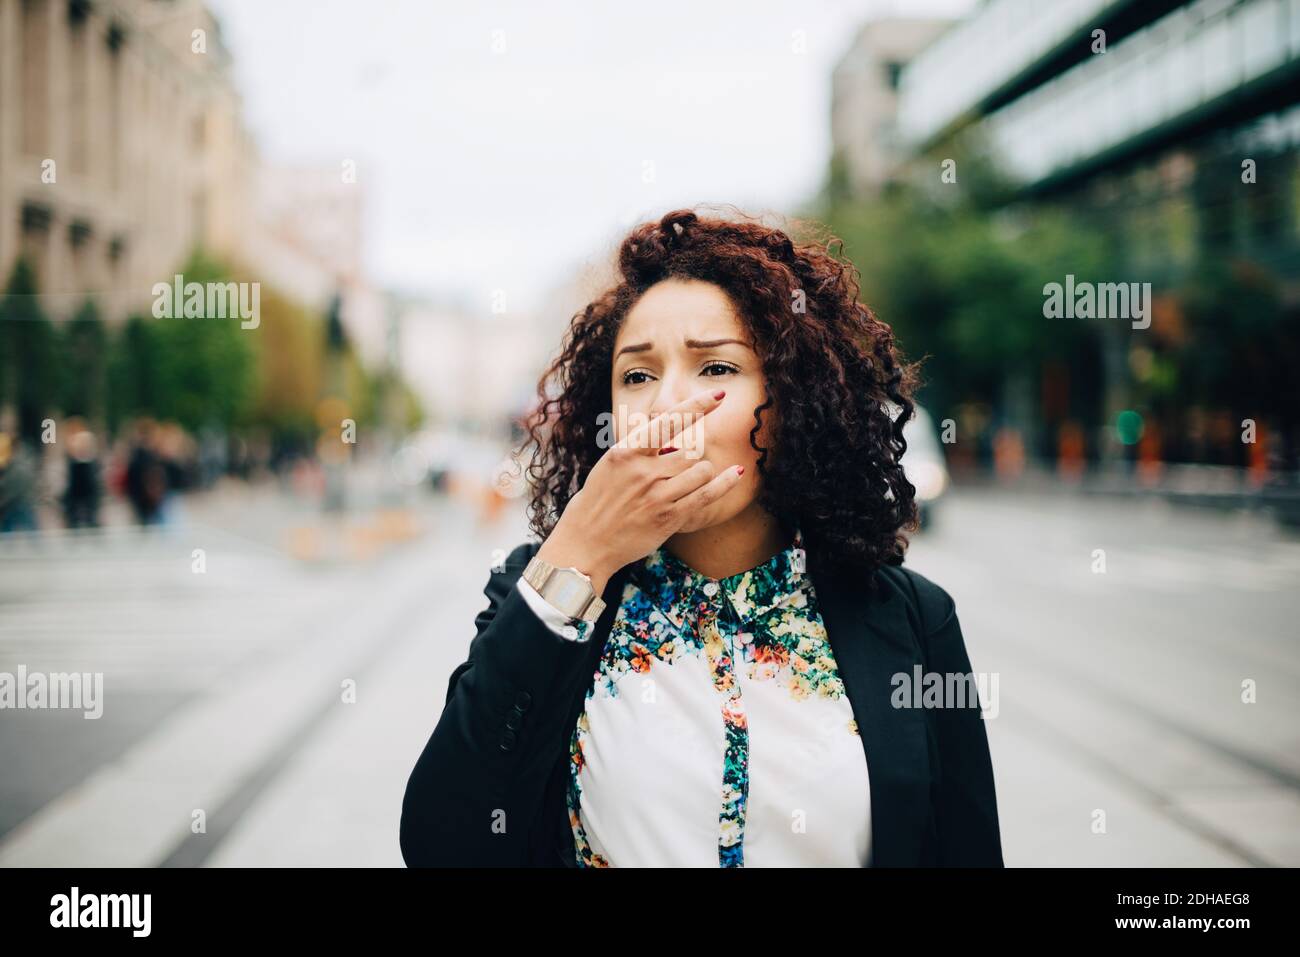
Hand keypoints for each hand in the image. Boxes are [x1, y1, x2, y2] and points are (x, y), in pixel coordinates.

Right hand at [535, 386, 745, 592]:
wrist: (585, 543)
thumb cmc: (597, 501)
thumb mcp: (611, 464)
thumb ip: (639, 446)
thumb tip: (667, 424)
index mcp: (625, 452)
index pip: (667, 422)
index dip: (696, 406)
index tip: (718, 395)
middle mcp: (642, 472)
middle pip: (690, 449)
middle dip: (692, 453)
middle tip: (680, 465)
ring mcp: (657, 496)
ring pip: (701, 470)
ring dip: (701, 471)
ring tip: (685, 481)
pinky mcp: (669, 518)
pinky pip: (707, 495)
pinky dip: (725, 482)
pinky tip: (737, 472)